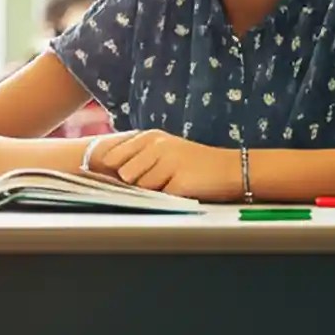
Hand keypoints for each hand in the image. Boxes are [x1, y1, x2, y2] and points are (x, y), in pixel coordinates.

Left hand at [93, 130, 241, 201]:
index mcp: (148, 136)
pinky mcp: (178, 180)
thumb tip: (104, 173)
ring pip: (140, 187)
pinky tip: (181, 188)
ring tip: (172, 182)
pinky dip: (167, 198)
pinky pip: (158, 197)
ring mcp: (167, 161)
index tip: (123, 176)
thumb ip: (134, 158)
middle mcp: (155, 144)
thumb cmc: (191, 165)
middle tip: (160, 178)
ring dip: (153, 191)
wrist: (230, 169)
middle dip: (136, 183)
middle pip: (124, 175)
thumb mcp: (160, 152)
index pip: (111, 157)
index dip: (112, 171)